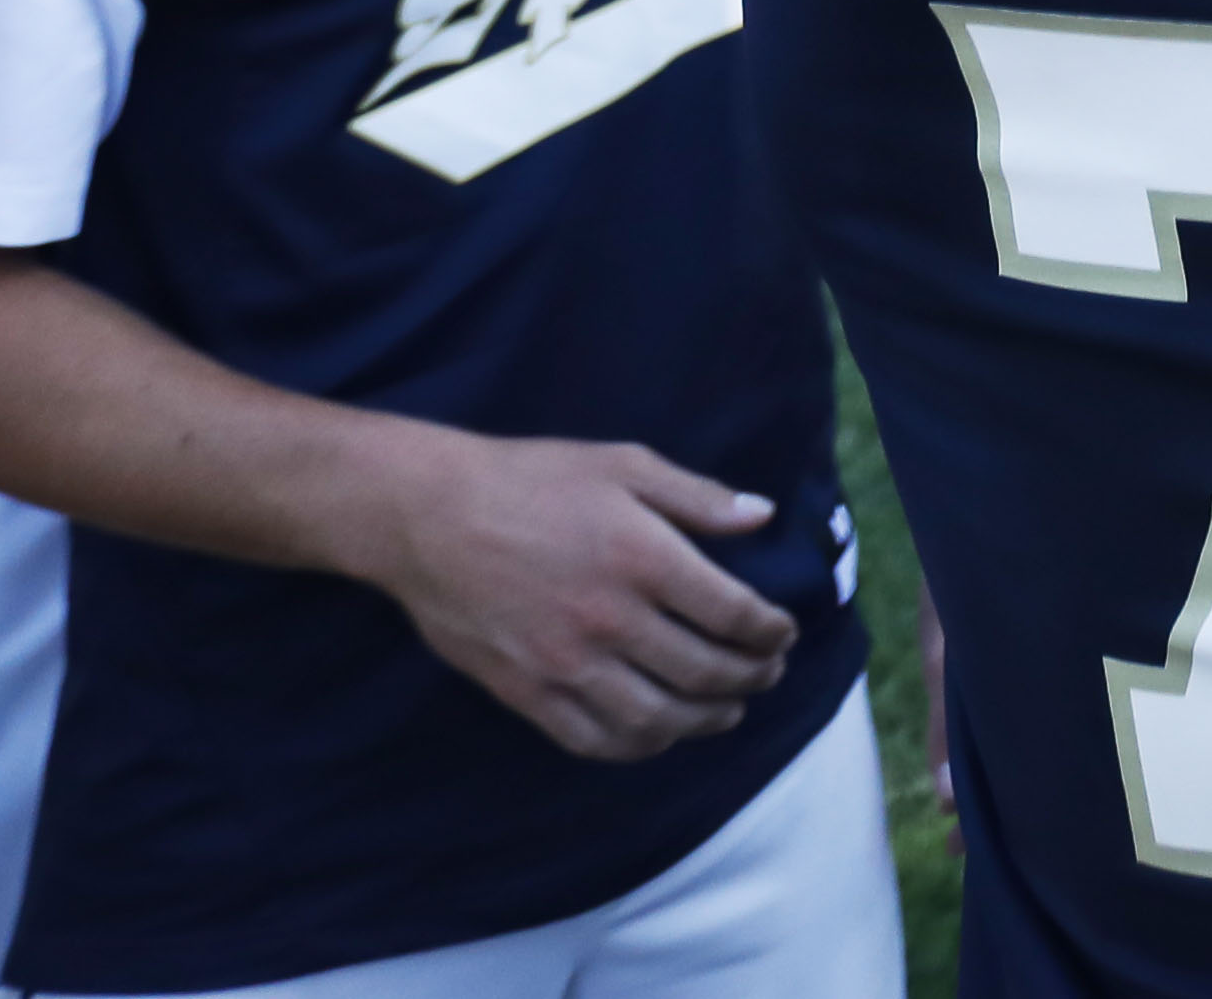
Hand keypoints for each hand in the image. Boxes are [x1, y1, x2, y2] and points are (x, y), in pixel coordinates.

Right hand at [357, 431, 798, 761]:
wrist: (428, 516)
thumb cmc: (532, 480)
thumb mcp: (625, 465)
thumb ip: (699, 496)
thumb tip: (763, 516)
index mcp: (643, 558)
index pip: (732, 614)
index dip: (770, 631)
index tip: (783, 632)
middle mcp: (610, 618)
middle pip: (704, 671)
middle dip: (752, 677)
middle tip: (768, 672)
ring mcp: (565, 663)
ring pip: (657, 718)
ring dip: (705, 721)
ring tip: (728, 710)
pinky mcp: (525, 692)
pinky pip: (593, 740)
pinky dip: (638, 746)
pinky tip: (659, 733)